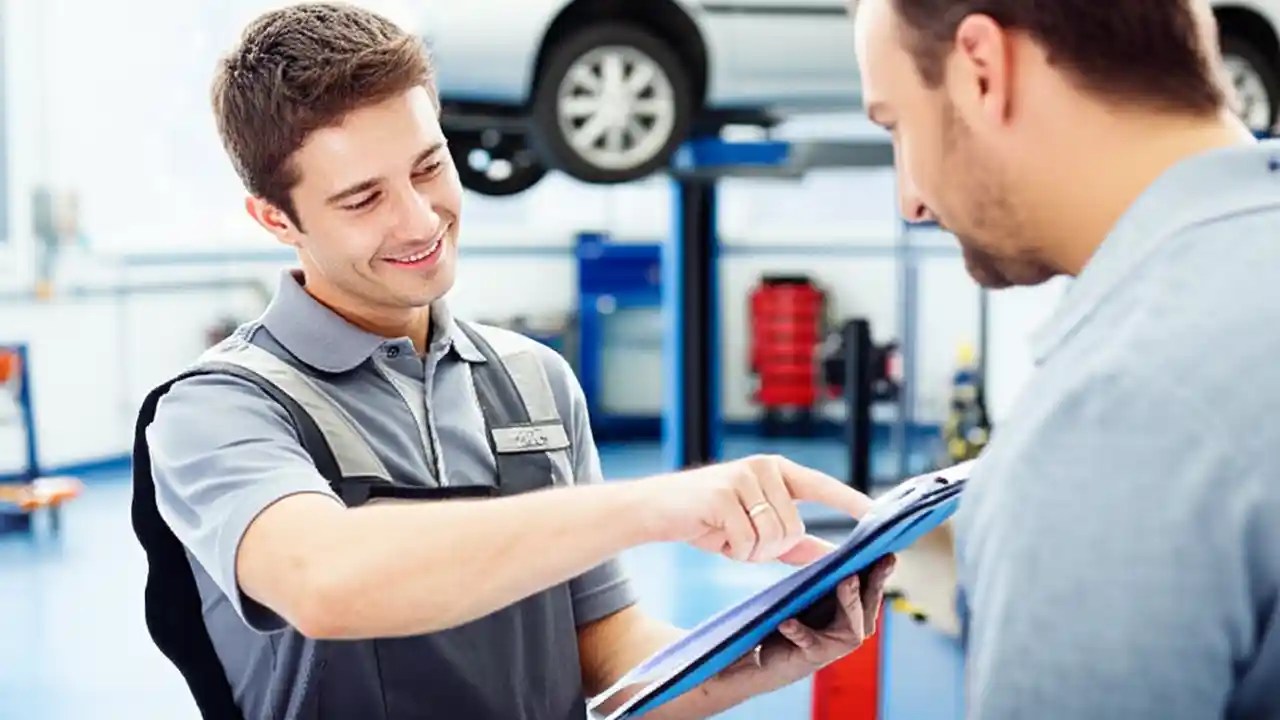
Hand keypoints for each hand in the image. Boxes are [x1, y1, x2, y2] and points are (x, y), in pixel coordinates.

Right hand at [636, 455, 872, 564]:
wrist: (656, 509)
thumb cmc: (708, 518)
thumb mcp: (754, 527)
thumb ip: (794, 540)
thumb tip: (830, 556)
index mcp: (775, 470)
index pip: (821, 485)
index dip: (849, 501)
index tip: (877, 515)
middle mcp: (763, 468)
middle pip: (794, 528)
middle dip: (769, 547)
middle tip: (740, 539)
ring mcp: (742, 478)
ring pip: (772, 537)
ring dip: (749, 550)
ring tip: (726, 534)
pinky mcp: (722, 494)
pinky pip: (747, 542)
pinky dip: (732, 550)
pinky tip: (714, 535)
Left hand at [731, 555, 895, 687]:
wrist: (767, 655)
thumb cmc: (795, 617)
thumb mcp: (810, 589)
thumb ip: (825, 571)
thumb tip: (832, 547)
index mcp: (855, 609)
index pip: (873, 588)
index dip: (882, 572)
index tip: (888, 554)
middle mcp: (853, 629)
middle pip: (868, 606)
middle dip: (871, 585)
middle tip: (866, 564)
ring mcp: (835, 645)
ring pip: (852, 628)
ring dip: (850, 602)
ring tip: (845, 581)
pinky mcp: (812, 657)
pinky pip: (808, 641)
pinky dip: (799, 631)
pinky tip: (786, 622)